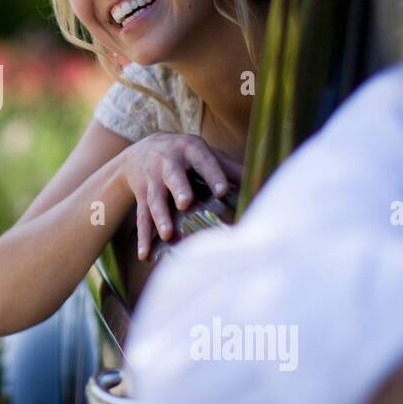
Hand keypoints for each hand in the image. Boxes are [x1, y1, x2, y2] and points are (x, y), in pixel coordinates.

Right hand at [118, 132, 242, 258]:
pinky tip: (145, 254)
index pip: (203, 160)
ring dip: (160, 217)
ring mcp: (152, 179)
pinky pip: (142, 217)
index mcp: (189, 150)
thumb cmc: (184, 155)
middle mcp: (168, 162)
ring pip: (155, 199)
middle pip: (173, 176)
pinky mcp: (141, 195)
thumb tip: (261, 183)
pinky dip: (143, 237)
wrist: (140, 151)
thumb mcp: (204, 153)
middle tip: (185, 203)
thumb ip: (230, 169)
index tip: (221, 191)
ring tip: (168, 235)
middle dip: (179, 189)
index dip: (212, 174)